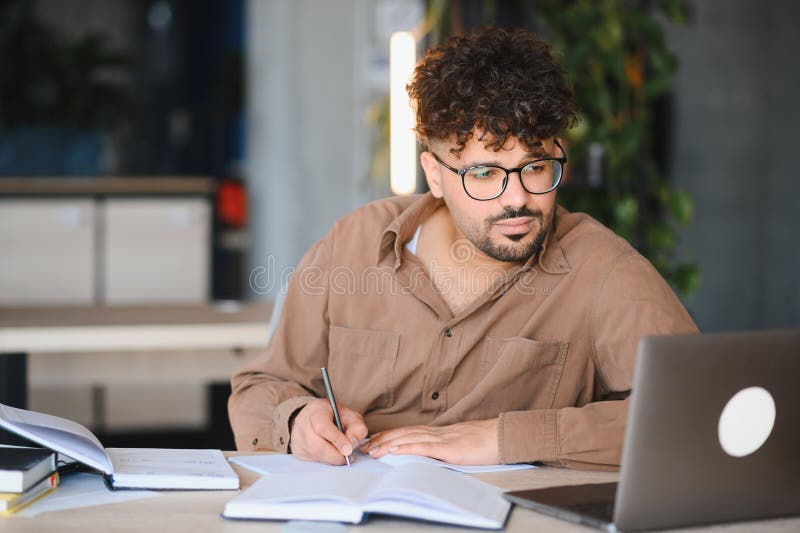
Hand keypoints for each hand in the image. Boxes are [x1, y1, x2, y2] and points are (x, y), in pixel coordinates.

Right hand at [289, 399, 367, 464]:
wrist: (316, 417)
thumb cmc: (336, 417)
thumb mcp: (351, 416)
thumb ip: (357, 428)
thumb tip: (351, 444)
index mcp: (316, 410)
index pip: (322, 427)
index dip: (336, 440)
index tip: (349, 450)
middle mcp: (303, 423)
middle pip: (317, 446)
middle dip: (335, 455)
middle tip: (348, 457)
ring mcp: (298, 438)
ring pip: (315, 456)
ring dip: (332, 459)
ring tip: (342, 455)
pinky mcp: (297, 450)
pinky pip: (312, 461)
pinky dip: (325, 461)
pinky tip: (330, 454)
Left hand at [364, 418, 498, 464]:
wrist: (500, 437)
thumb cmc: (483, 442)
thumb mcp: (458, 444)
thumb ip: (443, 447)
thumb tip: (429, 454)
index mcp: (438, 433)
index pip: (407, 432)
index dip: (389, 436)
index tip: (372, 441)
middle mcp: (436, 433)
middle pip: (403, 434)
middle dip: (382, 440)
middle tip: (364, 446)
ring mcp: (442, 439)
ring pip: (409, 439)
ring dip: (389, 444)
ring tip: (373, 449)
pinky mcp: (449, 448)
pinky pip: (424, 447)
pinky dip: (407, 448)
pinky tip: (395, 450)